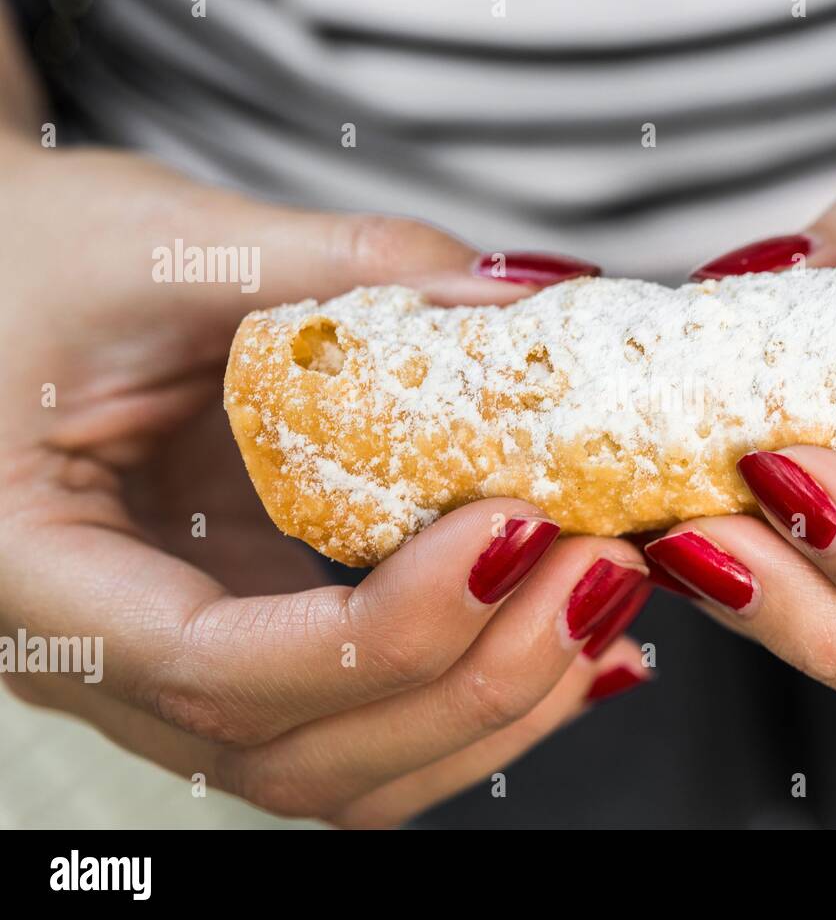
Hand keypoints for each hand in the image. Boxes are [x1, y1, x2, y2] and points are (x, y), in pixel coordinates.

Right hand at [0, 134, 649, 826]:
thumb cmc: (25, 260)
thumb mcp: (162, 244)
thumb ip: (340, 268)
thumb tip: (526, 301)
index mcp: (40, 579)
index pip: (218, 665)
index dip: (385, 629)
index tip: (509, 529)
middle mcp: (107, 663)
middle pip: (303, 754)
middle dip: (477, 679)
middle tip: (597, 564)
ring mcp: (185, 666)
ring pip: (349, 768)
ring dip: (498, 703)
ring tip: (603, 594)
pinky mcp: (253, 636)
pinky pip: (368, 718)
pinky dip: (480, 690)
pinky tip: (568, 632)